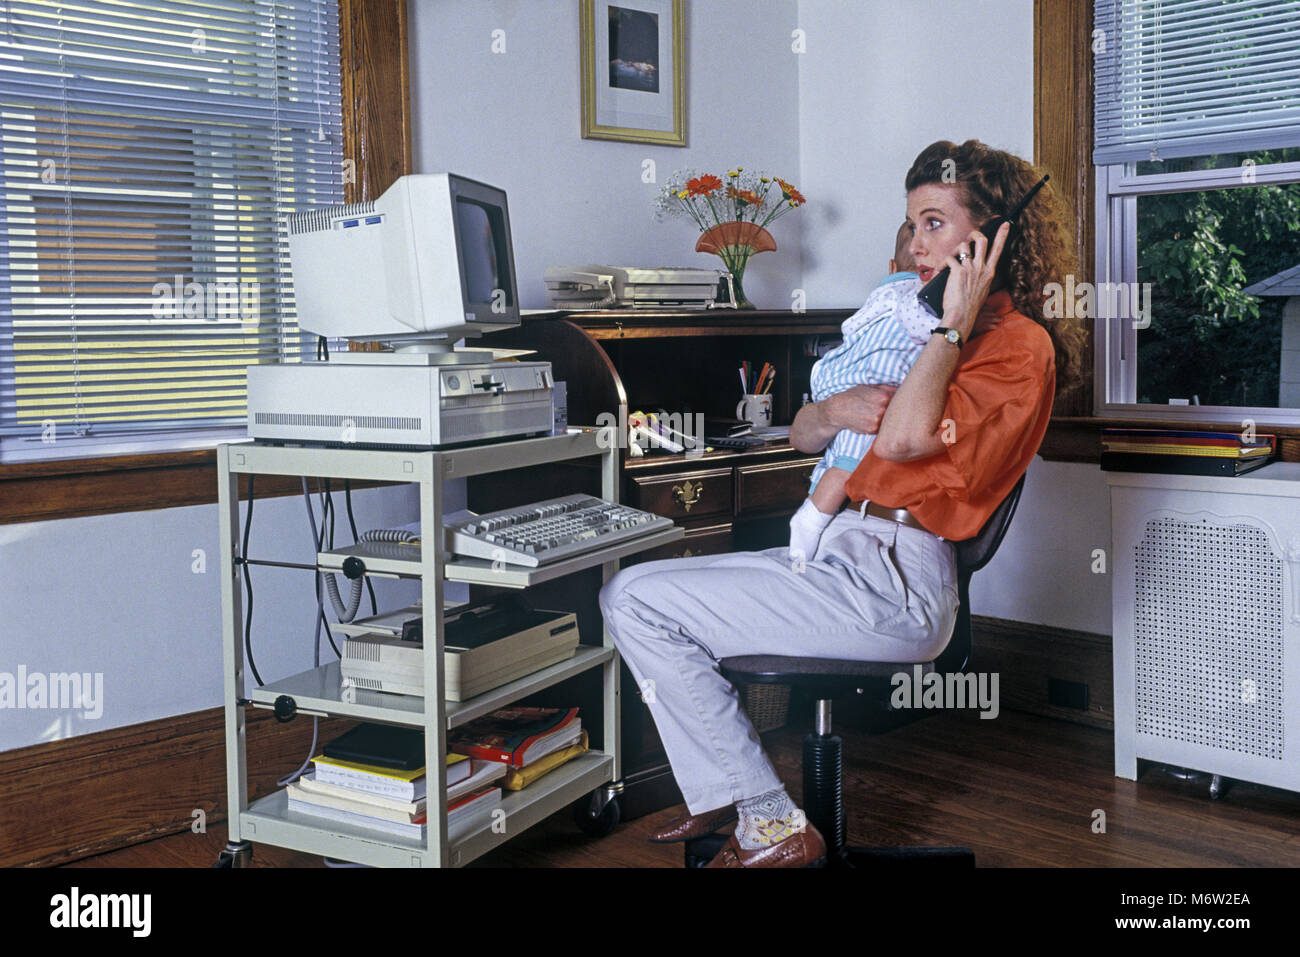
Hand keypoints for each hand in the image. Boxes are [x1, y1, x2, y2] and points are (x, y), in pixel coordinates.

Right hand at [822, 384, 895, 435]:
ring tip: (874, 413)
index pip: (901, 399)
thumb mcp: (870, 386)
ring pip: (889, 421)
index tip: (897, 401)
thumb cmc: (854, 396)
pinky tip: (870, 419)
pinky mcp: (872, 430)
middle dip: (893, 410)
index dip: (899, 400)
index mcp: (884, 396)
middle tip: (881, 408)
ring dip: (885, 419)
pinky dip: (878, 425)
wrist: (838, 409)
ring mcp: (877, 421)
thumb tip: (903, 388)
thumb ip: (888, 387)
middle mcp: (882, 409)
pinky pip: (881, 428)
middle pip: (897, 412)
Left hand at [940, 221, 1009, 336]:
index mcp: (989, 272)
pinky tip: (939, 271)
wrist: (962, 315)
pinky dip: (942, 263)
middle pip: (982, 240)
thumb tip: (975, 269)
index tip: (1005, 224)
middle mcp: (981, 268)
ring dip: (955, 250)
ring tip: (950, 259)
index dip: (1002, 235)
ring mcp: (970, 268)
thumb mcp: (982, 289)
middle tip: (969, 237)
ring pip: (964, 245)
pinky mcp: (957, 271)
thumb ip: (981, 276)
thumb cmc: (970, 305)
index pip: (998, 250)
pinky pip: (949, 258)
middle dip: (974, 234)